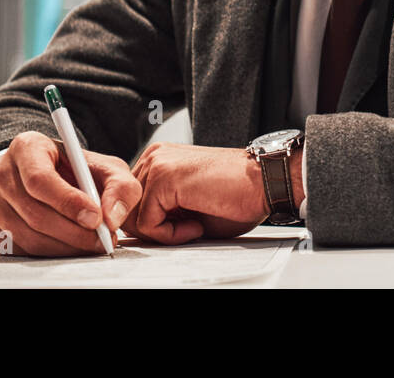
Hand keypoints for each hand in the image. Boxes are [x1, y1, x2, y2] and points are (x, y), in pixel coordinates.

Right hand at [0, 130, 140, 256]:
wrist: (55, 177)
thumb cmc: (79, 170)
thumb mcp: (107, 167)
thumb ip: (120, 186)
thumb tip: (111, 216)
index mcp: (26, 147)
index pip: (40, 179)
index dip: (68, 202)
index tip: (96, 217)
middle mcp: (2, 173)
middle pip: (35, 212)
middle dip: (74, 232)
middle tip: (103, 239)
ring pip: (28, 235)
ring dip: (66, 246)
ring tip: (93, 244)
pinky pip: (21, 250)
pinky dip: (51, 254)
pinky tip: (72, 247)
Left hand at [123, 142, 280, 244]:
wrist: (265, 182)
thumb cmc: (236, 195)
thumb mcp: (187, 206)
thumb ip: (160, 212)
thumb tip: (135, 232)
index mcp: (160, 160)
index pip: (131, 203)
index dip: (154, 225)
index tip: (183, 226)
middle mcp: (155, 157)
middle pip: (128, 211)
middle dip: (156, 230)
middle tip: (188, 228)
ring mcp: (157, 164)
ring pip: (133, 218)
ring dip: (164, 233)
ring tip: (193, 226)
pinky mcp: (164, 178)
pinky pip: (146, 223)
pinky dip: (170, 235)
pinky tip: (196, 225)